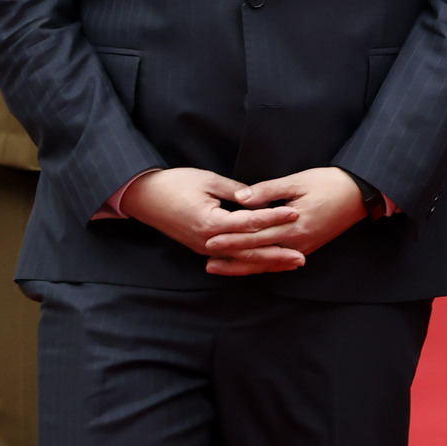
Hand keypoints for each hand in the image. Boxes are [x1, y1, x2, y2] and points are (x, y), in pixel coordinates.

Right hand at [119, 167, 301, 269]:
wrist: (144, 197)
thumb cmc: (176, 184)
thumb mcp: (208, 180)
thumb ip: (236, 191)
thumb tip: (259, 197)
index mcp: (211, 222)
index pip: (250, 223)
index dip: (274, 217)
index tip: (295, 213)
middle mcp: (209, 241)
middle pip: (249, 250)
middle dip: (277, 253)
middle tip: (302, 256)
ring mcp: (204, 248)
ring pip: (241, 260)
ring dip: (267, 262)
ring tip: (290, 264)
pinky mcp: (202, 248)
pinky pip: (230, 260)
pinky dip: (249, 263)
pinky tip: (264, 264)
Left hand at [202, 167, 369, 276]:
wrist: (359, 194)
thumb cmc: (328, 183)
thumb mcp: (297, 182)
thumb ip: (267, 191)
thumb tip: (241, 198)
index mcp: (292, 225)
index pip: (255, 235)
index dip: (231, 238)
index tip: (210, 239)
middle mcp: (297, 243)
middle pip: (257, 253)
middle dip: (231, 256)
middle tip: (207, 259)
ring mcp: (303, 248)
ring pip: (267, 263)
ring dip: (243, 266)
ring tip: (220, 268)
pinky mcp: (307, 248)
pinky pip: (280, 263)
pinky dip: (262, 266)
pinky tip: (249, 267)